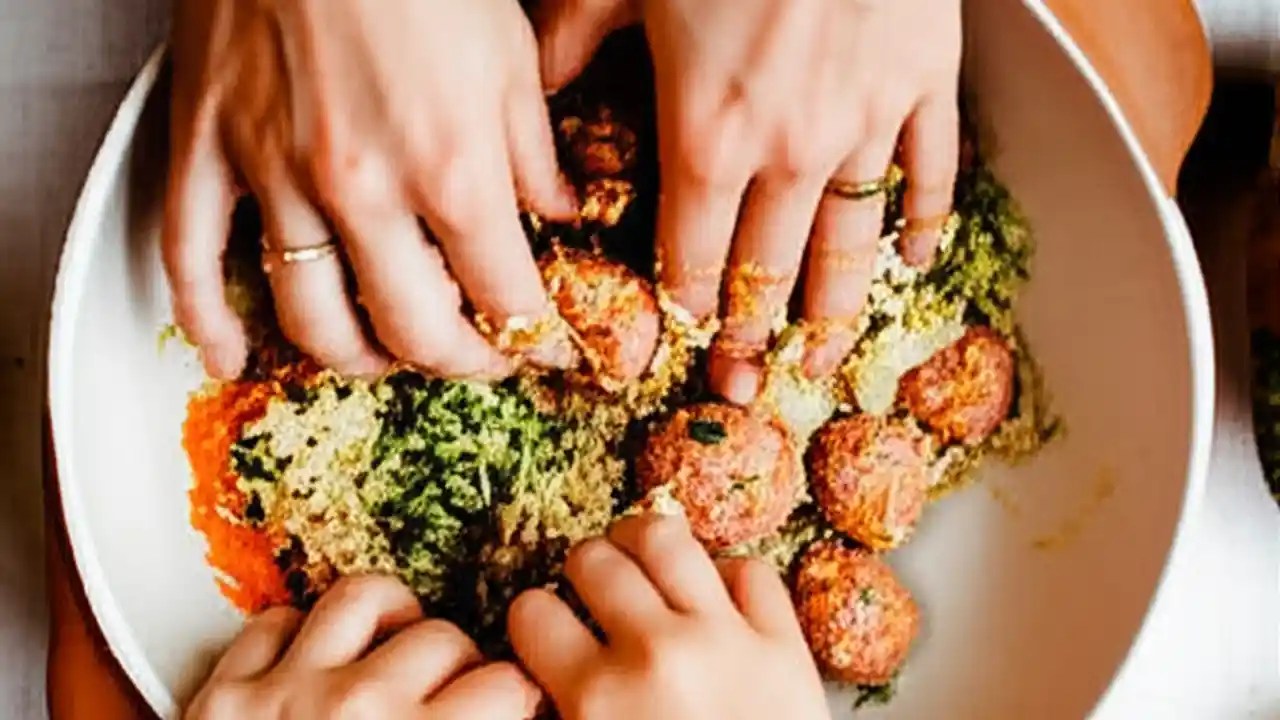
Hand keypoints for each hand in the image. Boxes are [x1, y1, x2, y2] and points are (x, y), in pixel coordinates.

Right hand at [166, 0, 577, 380]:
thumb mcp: (510, 58)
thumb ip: (535, 156)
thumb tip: (556, 218)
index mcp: (452, 170)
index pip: (504, 299)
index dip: (535, 338)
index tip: (546, 348)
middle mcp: (364, 192)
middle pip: (413, 332)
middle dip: (459, 362)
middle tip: (478, 358)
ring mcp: (276, 177)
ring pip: (311, 318)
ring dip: (356, 360)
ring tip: (384, 359)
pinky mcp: (209, 151)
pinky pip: (191, 261)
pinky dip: (207, 324)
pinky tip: (230, 360)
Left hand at [185, 575, 540, 718]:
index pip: (505, 686)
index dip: (517, 699)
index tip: (509, 709)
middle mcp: (357, 706)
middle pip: (444, 638)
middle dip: (458, 666)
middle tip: (450, 695)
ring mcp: (285, 691)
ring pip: (363, 597)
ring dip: (391, 618)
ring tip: (395, 646)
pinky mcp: (225, 694)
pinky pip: (275, 620)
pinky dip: (301, 633)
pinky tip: (317, 661)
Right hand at [508, 514, 830, 719]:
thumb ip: (565, 717)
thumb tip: (540, 678)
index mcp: (597, 698)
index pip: (531, 613)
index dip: (531, 620)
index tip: (544, 633)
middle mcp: (657, 652)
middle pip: (593, 559)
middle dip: (579, 571)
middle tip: (590, 595)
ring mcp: (727, 638)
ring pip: (667, 537)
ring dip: (641, 544)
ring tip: (639, 562)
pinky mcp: (785, 642)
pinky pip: (750, 571)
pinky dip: (728, 576)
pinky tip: (714, 599)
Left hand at [537, 0, 961, 401]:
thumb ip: (574, 45)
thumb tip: (537, 89)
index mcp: (709, 137)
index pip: (695, 257)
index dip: (689, 310)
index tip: (687, 344)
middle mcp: (791, 153)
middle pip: (771, 273)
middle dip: (755, 339)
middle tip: (747, 389)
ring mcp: (868, 123)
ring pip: (852, 246)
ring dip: (836, 312)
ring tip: (824, 360)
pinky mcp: (928, 83)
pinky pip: (932, 175)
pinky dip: (926, 225)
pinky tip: (917, 265)